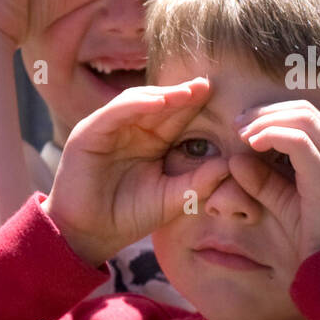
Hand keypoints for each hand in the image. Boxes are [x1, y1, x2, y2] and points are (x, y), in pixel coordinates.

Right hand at [42, 78, 228, 264]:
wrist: (88, 234)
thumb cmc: (127, 217)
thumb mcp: (171, 199)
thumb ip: (198, 182)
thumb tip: (231, 165)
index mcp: (150, 141)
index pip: (175, 117)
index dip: (195, 106)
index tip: (222, 96)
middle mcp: (129, 129)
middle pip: (159, 103)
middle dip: (183, 93)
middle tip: (208, 84)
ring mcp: (108, 128)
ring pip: (138, 101)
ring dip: (163, 95)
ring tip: (188, 92)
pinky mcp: (89, 132)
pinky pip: (115, 112)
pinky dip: (137, 104)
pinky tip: (159, 102)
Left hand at [228, 100, 319, 263]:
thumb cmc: (317, 240)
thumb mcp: (285, 204)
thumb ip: (264, 181)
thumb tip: (235, 159)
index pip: (309, 115)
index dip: (274, 113)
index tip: (244, 126)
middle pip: (305, 109)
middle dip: (266, 111)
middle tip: (237, 124)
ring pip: (303, 117)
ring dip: (265, 120)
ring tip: (240, 133)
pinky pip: (299, 140)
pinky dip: (271, 135)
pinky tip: (251, 145)